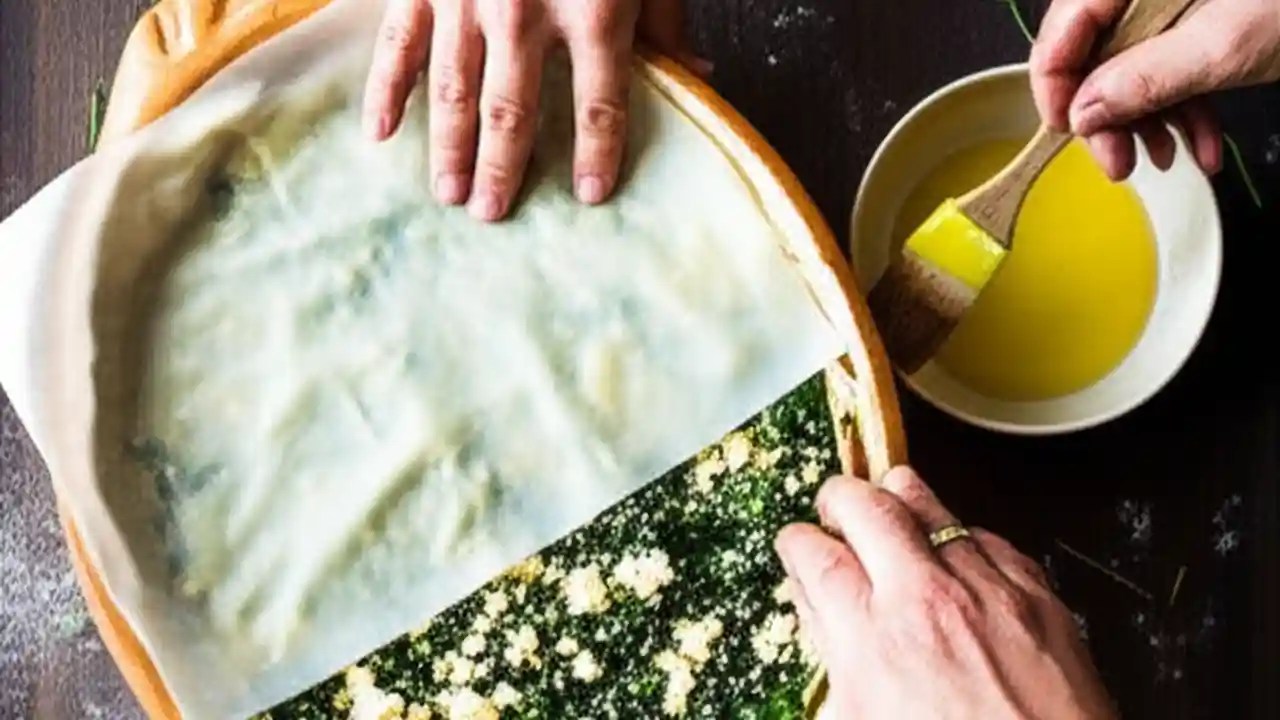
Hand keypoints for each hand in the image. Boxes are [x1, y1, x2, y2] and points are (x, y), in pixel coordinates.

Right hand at [363, 0, 704, 220]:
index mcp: (593, 11)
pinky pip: (397, 42)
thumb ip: (667, 21)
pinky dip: (386, 87)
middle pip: (513, 111)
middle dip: (504, 169)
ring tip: (448, 195)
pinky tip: (381, 132)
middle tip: (494, 216)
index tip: (591, 196)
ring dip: (448, 147)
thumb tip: (697, 78)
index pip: (599, 106)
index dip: (599, 155)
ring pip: (452, 89)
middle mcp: (524, 12)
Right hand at [774, 467, 1115, 718]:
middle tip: (834, 509)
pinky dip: (961, 537)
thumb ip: (835, 663)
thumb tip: (822, 613)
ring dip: (899, 501)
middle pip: (865, 505)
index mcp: (872, 640)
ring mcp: (986, 590)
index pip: (815, 555)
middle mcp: (926, 600)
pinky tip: (954, 555)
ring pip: (929, 502)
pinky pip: (986, 536)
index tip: (798, 546)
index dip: (796, 543)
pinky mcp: (1037, 595)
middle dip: (838, 498)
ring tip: (889, 510)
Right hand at [1030, 0, 1279, 179]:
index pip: (1063, 31)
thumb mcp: (1222, 46)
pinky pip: (1171, 63)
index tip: (1067, 134)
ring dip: (1149, 119)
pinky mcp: (1200, 15)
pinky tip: (1200, 143)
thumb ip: (1144, 79)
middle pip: (1095, 51)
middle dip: (1108, 115)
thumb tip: (1083, 114)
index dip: (1056, 86)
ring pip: (1133, 64)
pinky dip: (1183, 106)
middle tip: (1119, 164)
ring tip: (1167, 158)